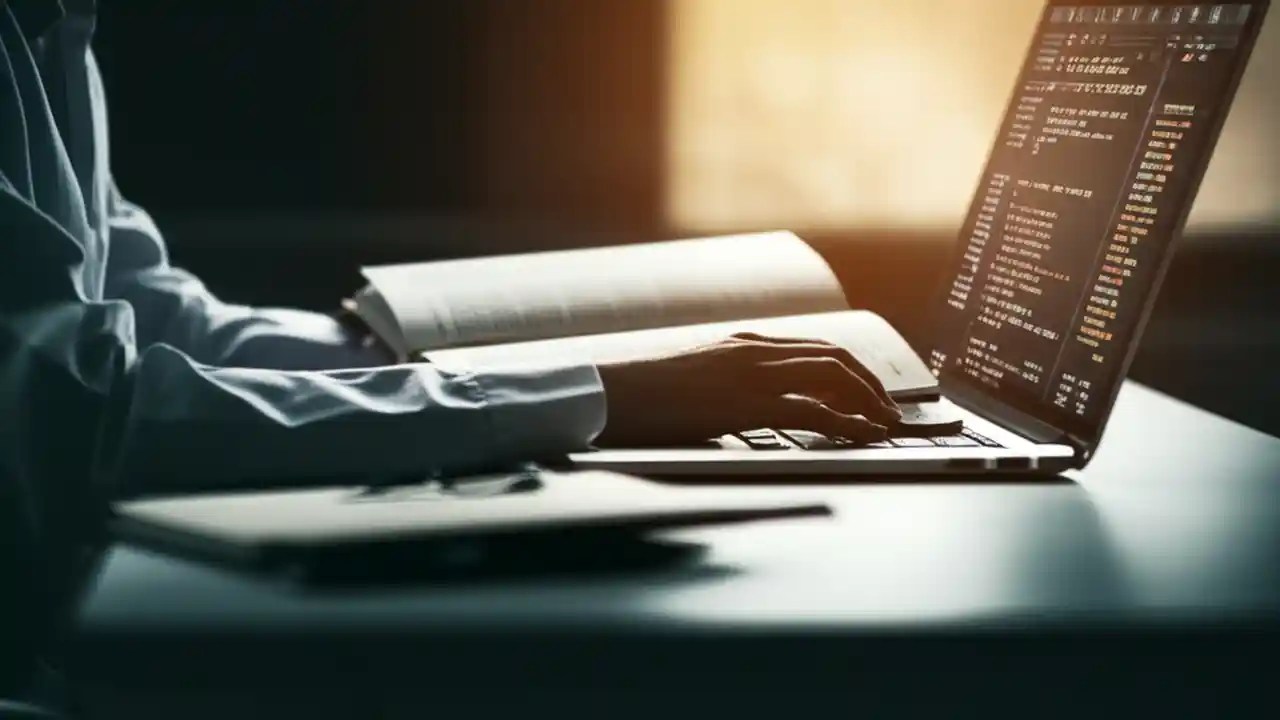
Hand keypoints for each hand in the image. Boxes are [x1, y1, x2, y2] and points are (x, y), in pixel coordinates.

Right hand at [595, 332, 901, 446]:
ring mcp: (754, 375)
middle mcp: (756, 351)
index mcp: (745, 343)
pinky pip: (814, 411)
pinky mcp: (748, 404)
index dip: (850, 368)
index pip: (814, 347)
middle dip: (870, 384)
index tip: (868, 391)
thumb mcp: (696, 377)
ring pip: (833, 376)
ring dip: (868, 401)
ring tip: (885, 425)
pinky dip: (848, 422)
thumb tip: (750, 403)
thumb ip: (729, 381)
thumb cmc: (646, 394)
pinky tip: (862, 435)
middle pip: (834, 356)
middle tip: (888, 411)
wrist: (613, 394)